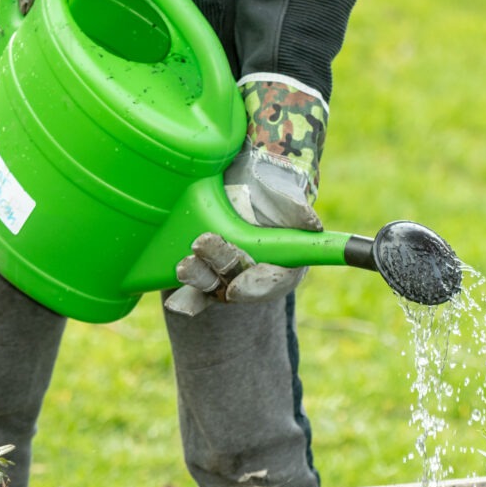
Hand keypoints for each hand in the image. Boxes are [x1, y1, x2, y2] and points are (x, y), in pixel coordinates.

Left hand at [164, 145, 322, 316]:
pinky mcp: (208, 273)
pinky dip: (187, 297)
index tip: (236, 287)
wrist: (246, 186)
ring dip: (198, 277)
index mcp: (284, 263)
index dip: (257, 286)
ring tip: (184, 265)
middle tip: (201, 246)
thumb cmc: (273, 194)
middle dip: (219, 268)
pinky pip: (197, 291)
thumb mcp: (287, 196)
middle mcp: (256, 275)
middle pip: (238, 282)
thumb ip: (296, 208)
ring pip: (214, 285)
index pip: (273, 281)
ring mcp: (229, 277)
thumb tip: (311, 222)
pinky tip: (174, 301)